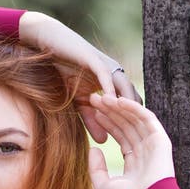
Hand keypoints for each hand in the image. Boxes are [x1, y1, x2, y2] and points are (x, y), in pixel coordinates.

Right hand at [18, 11, 141, 142]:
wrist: (50, 47)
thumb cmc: (65, 73)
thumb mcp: (80, 103)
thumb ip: (92, 120)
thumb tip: (104, 141)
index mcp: (114, 84)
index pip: (131, 104)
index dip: (134, 121)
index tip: (137, 141)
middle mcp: (115, 74)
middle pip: (133, 96)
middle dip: (136, 116)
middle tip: (139, 136)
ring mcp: (106, 66)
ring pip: (124, 86)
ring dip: (127, 104)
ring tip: (130, 123)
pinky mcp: (95, 59)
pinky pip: (106, 76)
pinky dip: (109, 89)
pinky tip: (111, 103)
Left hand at [87, 93, 175, 188]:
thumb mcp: (103, 187)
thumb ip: (96, 169)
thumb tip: (93, 148)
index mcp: (134, 163)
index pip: (120, 136)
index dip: (107, 123)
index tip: (92, 112)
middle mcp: (145, 152)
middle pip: (126, 125)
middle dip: (110, 111)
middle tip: (93, 99)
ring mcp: (153, 146)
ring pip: (134, 120)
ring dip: (119, 107)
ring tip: (102, 97)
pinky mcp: (161, 140)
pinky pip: (147, 119)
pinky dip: (133, 108)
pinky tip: (118, 101)